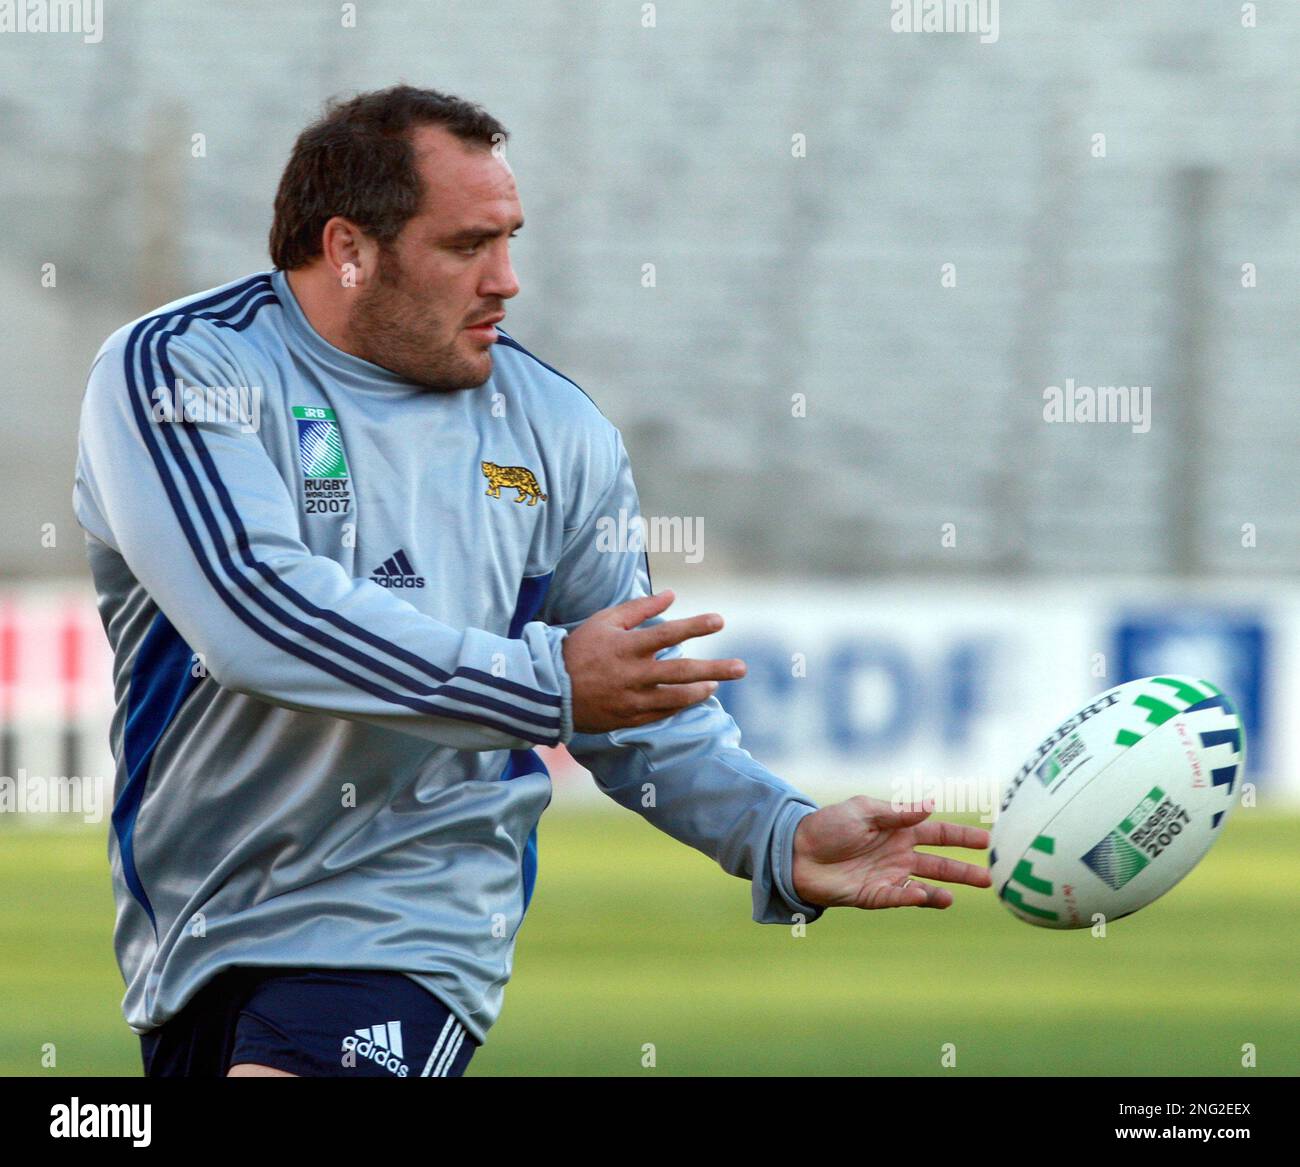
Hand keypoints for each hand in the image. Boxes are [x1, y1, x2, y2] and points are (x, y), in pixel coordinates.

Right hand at [562, 589, 745, 733]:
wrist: (551, 691)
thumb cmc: (579, 649)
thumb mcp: (604, 622)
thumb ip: (638, 608)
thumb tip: (671, 595)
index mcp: (626, 647)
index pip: (667, 634)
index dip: (694, 626)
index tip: (719, 621)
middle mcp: (632, 674)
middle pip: (682, 671)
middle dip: (715, 669)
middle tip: (741, 668)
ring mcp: (632, 699)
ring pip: (675, 698)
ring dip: (700, 691)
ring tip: (716, 684)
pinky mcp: (629, 717)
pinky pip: (661, 713)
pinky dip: (679, 706)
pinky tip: (693, 697)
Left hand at [791, 795, 991, 908]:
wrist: (796, 852)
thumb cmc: (828, 826)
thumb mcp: (863, 811)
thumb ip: (897, 812)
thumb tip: (931, 805)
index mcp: (898, 830)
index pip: (937, 833)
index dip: (962, 836)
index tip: (988, 840)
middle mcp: (898, 854)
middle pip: (939, 863)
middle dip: (964, 869)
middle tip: (990, 877)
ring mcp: (888, 876)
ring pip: (925, 885)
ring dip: (945, 889)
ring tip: (961, 893)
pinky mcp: (874, 895)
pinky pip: (899, 897)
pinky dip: (913, 897)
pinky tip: (927, 896)